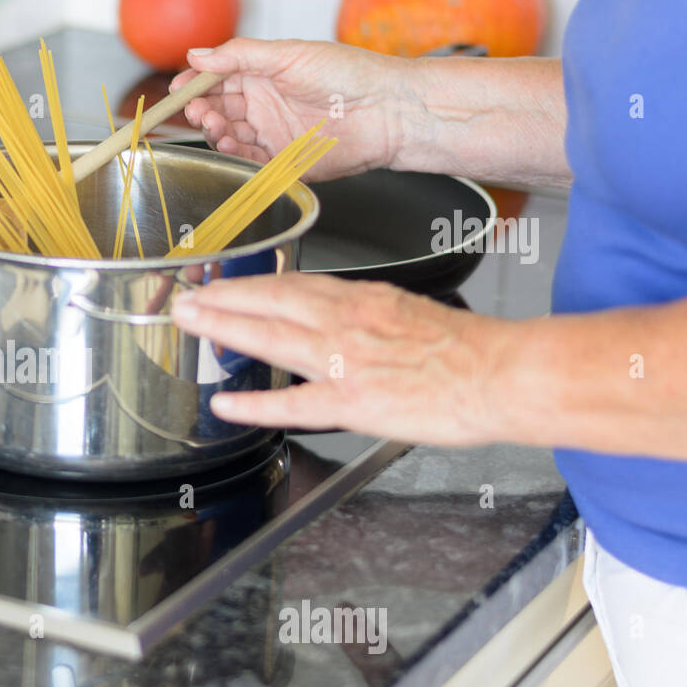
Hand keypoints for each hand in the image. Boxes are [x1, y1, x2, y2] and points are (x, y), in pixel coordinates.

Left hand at [170, 273, 508, 445]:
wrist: (502, 373)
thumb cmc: (466, 349)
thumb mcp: (406, 310)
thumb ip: (363, 313)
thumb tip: (331, 313)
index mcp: (361, 300)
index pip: (292, 285)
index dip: (250, 284)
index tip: (221, 282)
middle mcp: (347, 323)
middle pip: (271, 301)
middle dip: (221, 297)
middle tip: (183, 297)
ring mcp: (347, 362)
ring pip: (273, 337)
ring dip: (225, 328)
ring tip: (189, 324)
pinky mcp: (355, 402)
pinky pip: (294, 404)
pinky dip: (256, 404)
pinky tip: (225, 403)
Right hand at [171, 38, 411, 180]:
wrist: (387, 111)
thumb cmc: (348, 74)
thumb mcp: (287, 54)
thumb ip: (239, 56)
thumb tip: (197, 54)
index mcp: (265, 76)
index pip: (218, 81)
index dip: (195, 85)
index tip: (178, 90)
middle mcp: (266, 106)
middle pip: (219, 111)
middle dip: (201, 111)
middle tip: (197, 110)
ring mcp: (274, 135)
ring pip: (230, 138)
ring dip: (216, 133)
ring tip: (215, 125)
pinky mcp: (284, 164)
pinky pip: (251, 164)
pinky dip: (236, 157)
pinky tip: (232, 145)